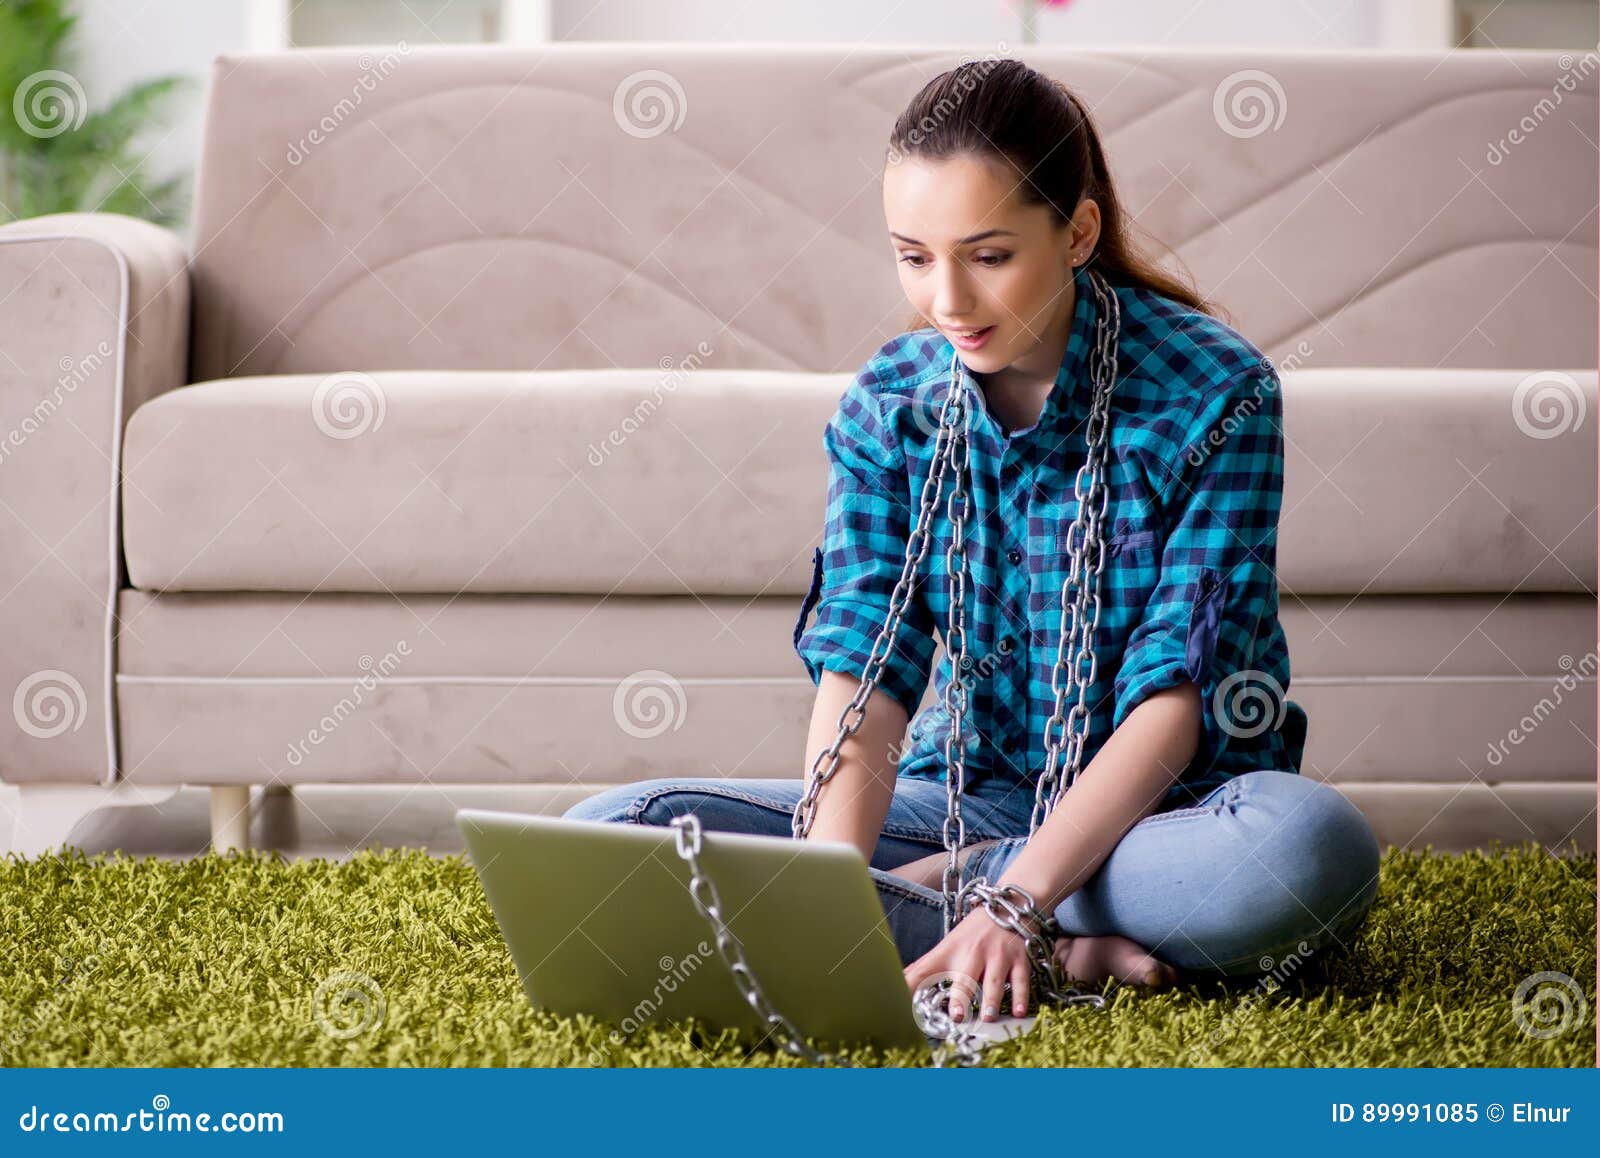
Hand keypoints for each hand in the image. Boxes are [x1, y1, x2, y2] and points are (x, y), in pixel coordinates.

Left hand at [903, 903, 1040, 1021]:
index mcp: (949, 952)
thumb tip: (898, 986)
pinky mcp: (1019, 958)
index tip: (904, 1002)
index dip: (912, 985)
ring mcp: (997, 955)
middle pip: (964, 977)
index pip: (924, 969)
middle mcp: (972, 953)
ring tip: (988, 1017)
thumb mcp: (946, 947)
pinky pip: (1021, 979)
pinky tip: (1019, 1011)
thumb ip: (923, 969)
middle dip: (960, 996)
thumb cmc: (972, 934)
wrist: (1007, 906)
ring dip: (991, 999)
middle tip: (957, 1016)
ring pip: (994, 980)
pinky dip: (1021, 996)